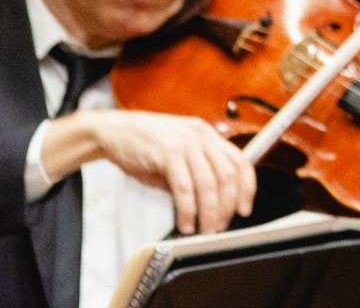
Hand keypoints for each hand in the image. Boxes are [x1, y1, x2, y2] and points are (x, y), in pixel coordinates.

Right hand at [48, 109, 255, 234]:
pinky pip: (184, 188)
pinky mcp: (167, 153)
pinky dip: (188, 210)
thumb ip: (195, 176)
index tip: (245, 209)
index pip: (240, 161)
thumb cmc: (143, 145)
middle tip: (221, 226)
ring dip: (210, 212)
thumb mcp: (177, 157)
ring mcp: (185, 143)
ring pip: (209, 183)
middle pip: (227, 175)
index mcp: (207, 135)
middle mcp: (201, 136)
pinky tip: (186, 222)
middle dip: (227, 206)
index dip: (247, 188)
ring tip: (205, 229)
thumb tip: (209, 205)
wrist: (113, 131)